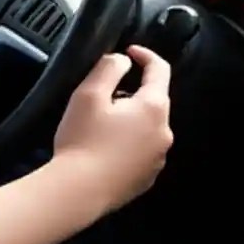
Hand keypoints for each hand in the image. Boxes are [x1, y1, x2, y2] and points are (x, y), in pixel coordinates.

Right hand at [51, 45, 173, 214]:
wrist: (79, 192)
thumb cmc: (83, 140)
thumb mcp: (89, 94)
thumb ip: (109, 67)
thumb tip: (123, 60)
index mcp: (153, 108)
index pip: (160, 70)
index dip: (144, 54)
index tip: (128, 51)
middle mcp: (164, 132)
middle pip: (153, 101)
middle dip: (131, 92)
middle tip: (101, 97)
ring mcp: (158, 158)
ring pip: (147, 127)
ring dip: (129, 120)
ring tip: (99, 126)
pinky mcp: (148, 177)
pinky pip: (141, 150)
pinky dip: (127, 143)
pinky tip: (104, 150)